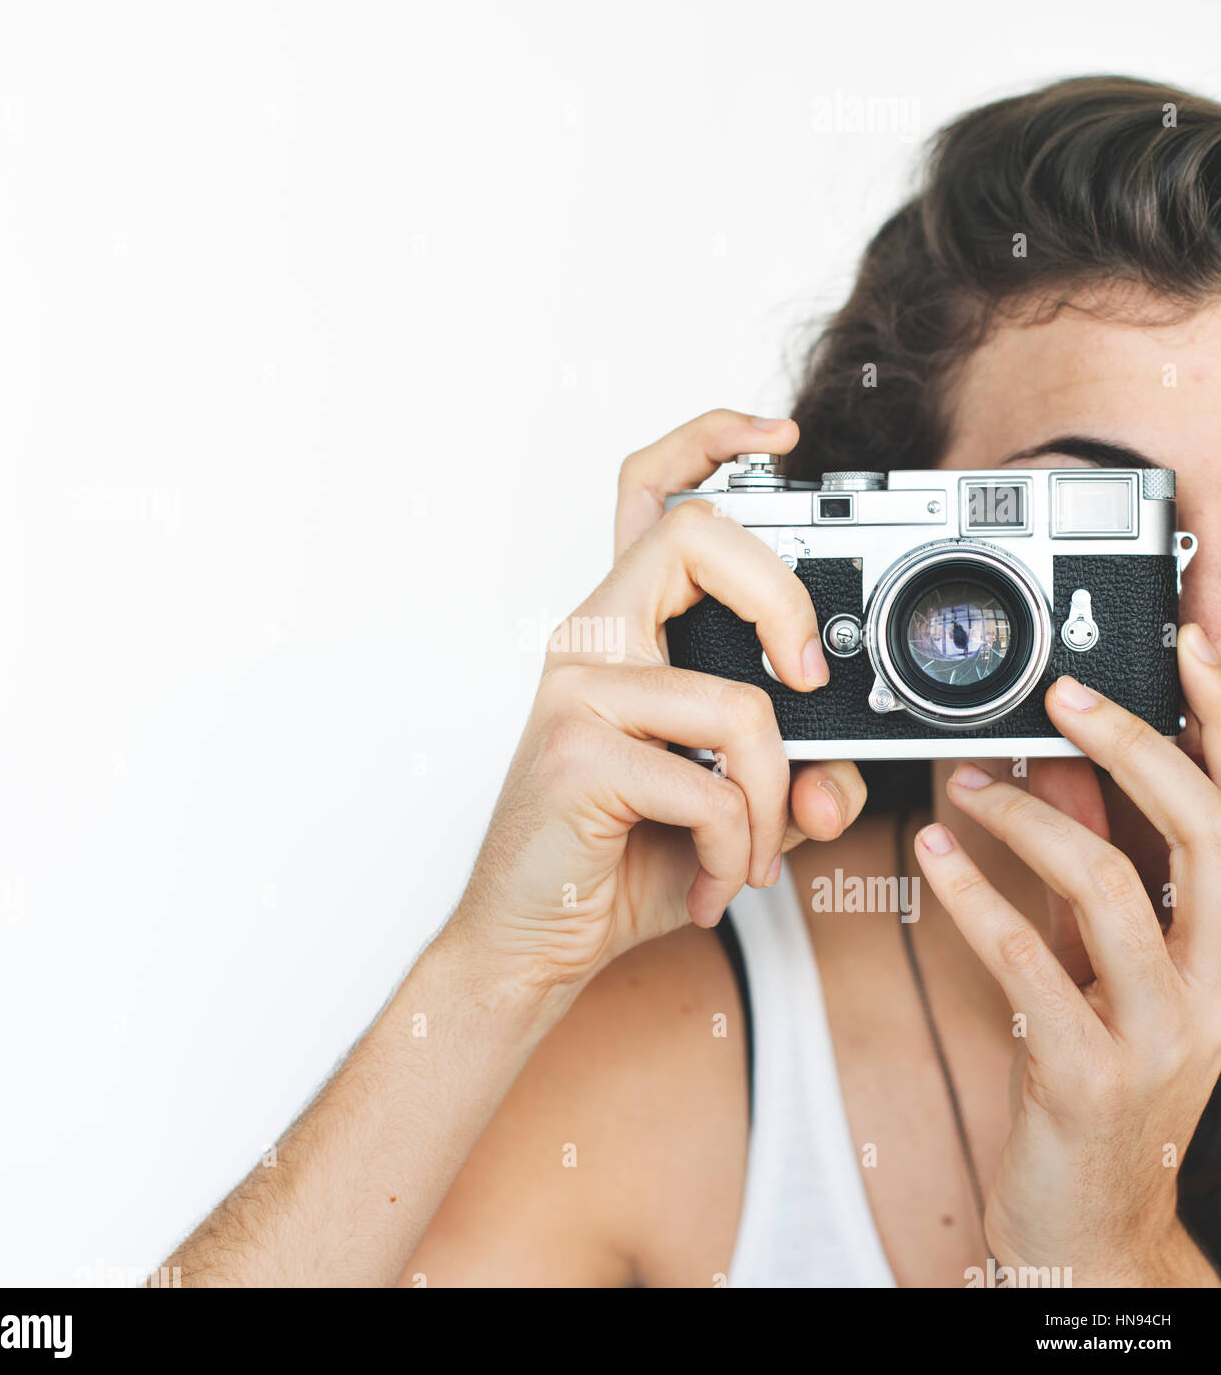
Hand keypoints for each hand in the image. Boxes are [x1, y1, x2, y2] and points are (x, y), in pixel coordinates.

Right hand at [454, 409, 866, 992]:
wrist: (532, 938)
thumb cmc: (617, 858)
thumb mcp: (727, 808)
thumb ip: (792, 778)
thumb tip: (843, 780)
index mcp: (622, 629)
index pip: (648, 493)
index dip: (709, 441)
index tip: (776, 437)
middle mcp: (591, 640)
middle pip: (698, 539)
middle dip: (787, 604)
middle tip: (805, 682)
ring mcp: (577, 691)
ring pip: (740, 703)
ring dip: (771, 802)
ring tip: (749, 854)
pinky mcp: (577, 754)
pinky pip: (713, 787)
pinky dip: (735, 850)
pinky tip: (708, 881)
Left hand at [913, 627, 1220, 1283]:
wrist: (1089, 1223)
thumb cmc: (1095, 1082)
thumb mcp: (1099, 965)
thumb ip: (1085, 871)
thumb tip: (1053, 771)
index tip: (1193, 644)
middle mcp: (1220, 983)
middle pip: (1201, 830)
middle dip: (1132, 744)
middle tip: (1061, 695)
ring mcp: (1163, 1033)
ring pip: (1111, 883)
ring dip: (1027, 818)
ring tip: (963, 784)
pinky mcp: (1088, 1072)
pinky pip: (1024, 957)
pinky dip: (971, 891)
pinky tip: (931, 853)